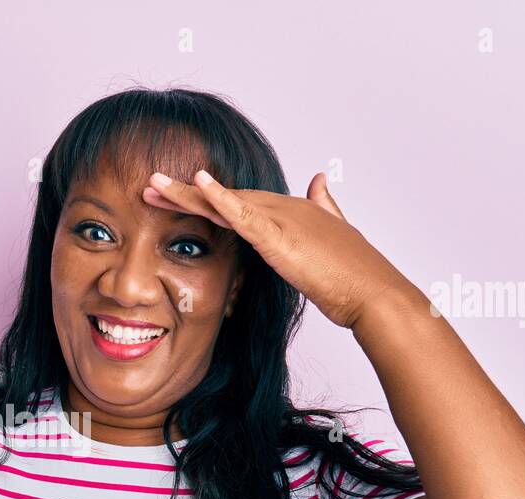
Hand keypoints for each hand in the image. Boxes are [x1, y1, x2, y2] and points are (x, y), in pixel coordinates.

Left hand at [143, 170, 418, 329]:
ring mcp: (281, 219)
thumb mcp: (335, 234)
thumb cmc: (356, 275)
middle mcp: (282, 208)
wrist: (375, 294)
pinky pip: (244, 213)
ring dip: (187, 192)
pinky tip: (199, 184)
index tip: (173, 197)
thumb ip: (326, 206)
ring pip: (224, 201)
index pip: (237, 203)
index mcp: (290, 211)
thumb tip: (321, 178)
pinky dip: (220, 198)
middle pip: (223, 198)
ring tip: (153, 183)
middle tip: (149, 185)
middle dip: (184, 194)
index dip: (204, 199)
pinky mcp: (281, 236)